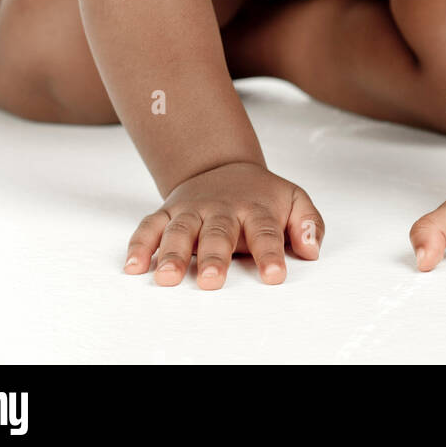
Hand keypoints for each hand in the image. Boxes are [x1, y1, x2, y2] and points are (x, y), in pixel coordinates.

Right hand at [123, 161, 323, 287]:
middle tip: (213, 281)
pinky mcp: (168, 213)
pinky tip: (134, 266)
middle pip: (218, 233)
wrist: (223, 165)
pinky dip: (139, 244)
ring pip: (181, 230)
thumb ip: (309, 223)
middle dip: (215, 257)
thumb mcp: (294, 199)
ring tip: (167, 277)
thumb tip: (311, 248)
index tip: (275, 276)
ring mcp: (193, 210)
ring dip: (173, 254)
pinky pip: (150, 226)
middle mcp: (222, 209)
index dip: (270, 254)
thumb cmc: (261, 195)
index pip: (265, 232)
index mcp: (255, 208)